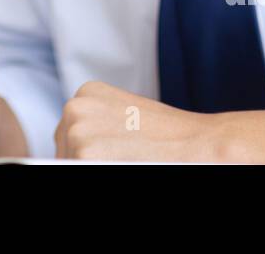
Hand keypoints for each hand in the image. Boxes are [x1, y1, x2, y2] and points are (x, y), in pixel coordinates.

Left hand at [55, 81, 264, 162]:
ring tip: (128, 161)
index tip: (115, 154)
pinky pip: (79, 171)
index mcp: (85, 94)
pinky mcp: (83, 153)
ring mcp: (76, 129)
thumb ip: (98, 127)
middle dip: (87, 161)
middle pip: (66, 151)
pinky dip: (98, 171)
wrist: (199, 143)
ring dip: (92, 167)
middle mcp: (74, 107)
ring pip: (70, 162)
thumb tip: (73, 150)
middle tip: (125, 159)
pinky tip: (126, 165)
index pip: (70, 137)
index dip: (89, 154)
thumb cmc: (167, 137)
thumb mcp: (125, 119)